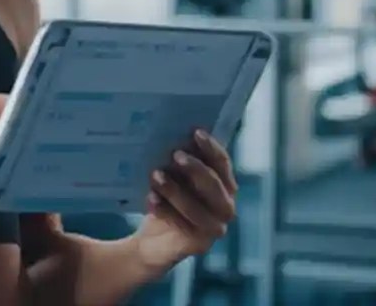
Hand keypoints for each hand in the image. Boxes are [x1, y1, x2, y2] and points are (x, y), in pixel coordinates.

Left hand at [131, 130, 237, 274]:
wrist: (153, 241)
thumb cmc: (166, 200)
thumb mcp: (173, 178)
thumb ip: (178, 162)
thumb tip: (167, 131)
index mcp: (224, 185)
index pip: (222, 163)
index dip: (211, 148)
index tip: (196, 132)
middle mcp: (225, 206)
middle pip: (214, 184)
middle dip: (195, 169)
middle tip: (176, 155)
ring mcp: (215, 227)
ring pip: (197, 207)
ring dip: (176, 190)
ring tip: (156, 175)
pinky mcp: (200, 244)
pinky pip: (183, 225)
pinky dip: (165, 210)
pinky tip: (150, 198)